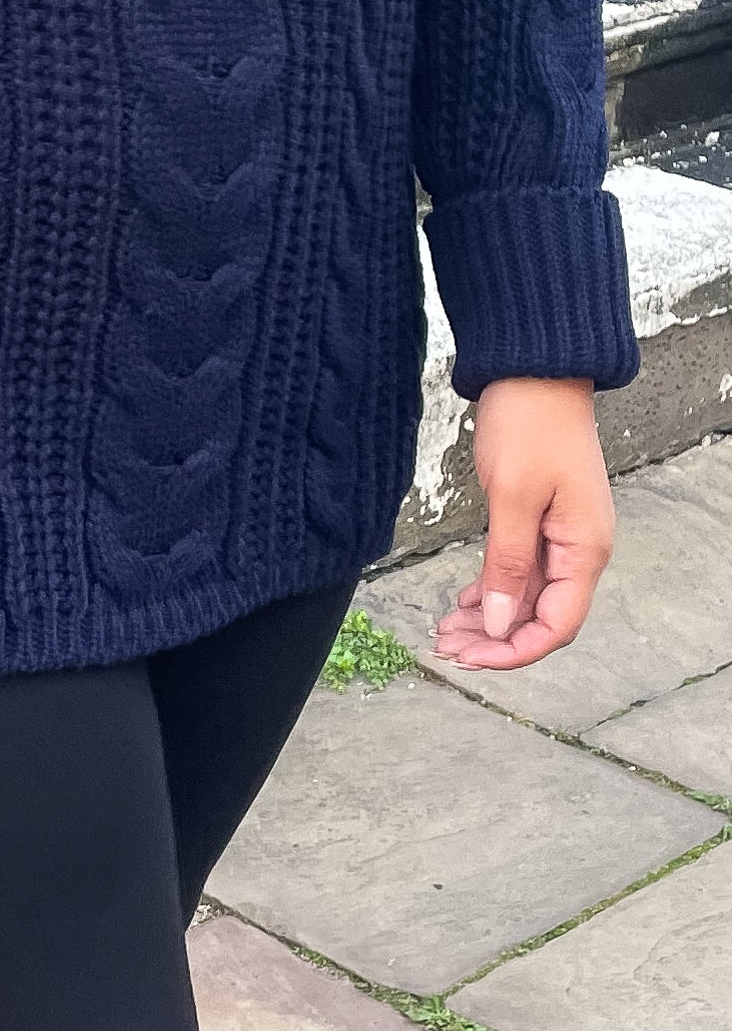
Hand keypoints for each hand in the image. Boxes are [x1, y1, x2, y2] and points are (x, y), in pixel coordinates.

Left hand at [434, 376, 613, 672]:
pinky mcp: (540, 519)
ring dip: (490, 618)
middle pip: (541, 616)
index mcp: (584, 549)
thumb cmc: (531, 424)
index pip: (557, 625)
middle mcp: (578, 549)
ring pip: (527, 596)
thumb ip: (508, 564)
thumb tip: (500, 623)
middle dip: (495, 639)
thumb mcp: (513, 497)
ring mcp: (560, 535)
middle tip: (446, 647)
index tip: (472, 659)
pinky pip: (520, 570)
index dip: (515, 651)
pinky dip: (492, 589)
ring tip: (446, 630)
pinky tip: (464, 601)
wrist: (535, 371)